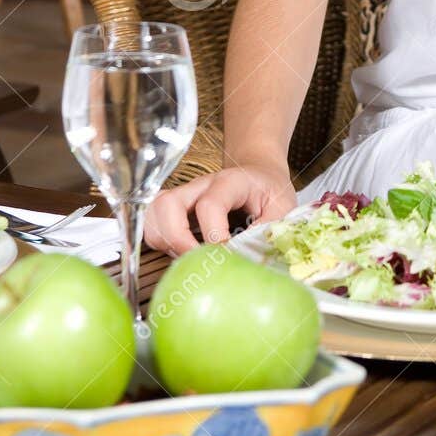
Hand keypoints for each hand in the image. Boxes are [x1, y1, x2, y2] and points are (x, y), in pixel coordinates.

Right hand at [144, 160, 296, 255]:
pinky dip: (159, 242)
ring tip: (188, 258)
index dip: (213, 236)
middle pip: (168, 204)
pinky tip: (180, 253)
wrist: (259, 173)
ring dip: (164, 241)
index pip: (209, 205)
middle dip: (177, 240)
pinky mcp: (175, 208)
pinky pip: (152, 223)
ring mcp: (184, 196)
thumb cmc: (269, 191)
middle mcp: (200, 186)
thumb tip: (250, 259)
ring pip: (153, 213)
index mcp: (230, 182)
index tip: (224, 257)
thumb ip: (269, 231)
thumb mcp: (282, 207)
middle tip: (198, 262)